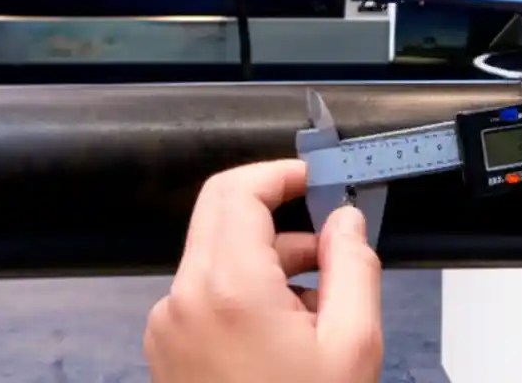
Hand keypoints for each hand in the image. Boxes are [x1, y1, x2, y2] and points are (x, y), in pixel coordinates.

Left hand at [144, 160, 383, 382]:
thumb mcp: (352, 346)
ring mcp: (169, 325)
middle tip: (327, 235)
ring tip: (320, 308)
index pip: (238, 191)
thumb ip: (353, 267)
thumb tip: (345, 222)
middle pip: (222, 214)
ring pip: (217, 254)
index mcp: (228, 290)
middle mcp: (185, 300)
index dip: (280, 173)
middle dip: (278, 215)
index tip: (313, 177)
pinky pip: (206, 292)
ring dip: (268, 261)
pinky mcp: (167, 347)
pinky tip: (288, 333)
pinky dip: (246, 292)